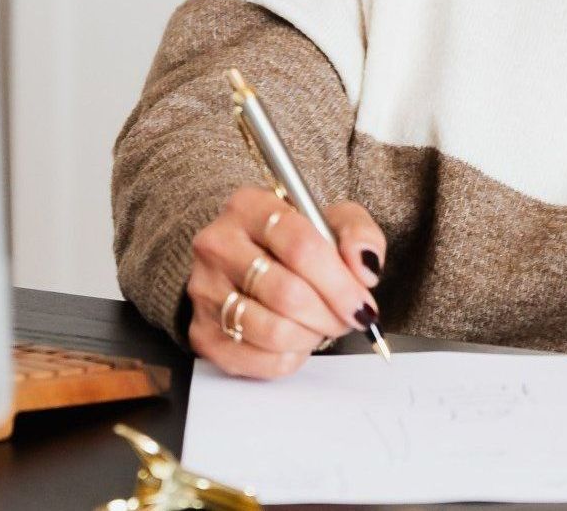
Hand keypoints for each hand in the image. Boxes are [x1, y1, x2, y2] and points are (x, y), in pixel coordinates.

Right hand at [185, 185, 385, 378]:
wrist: (250, 265)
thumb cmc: (295, 244)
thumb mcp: (334, 222)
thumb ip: (359, 234)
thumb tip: (364, 268)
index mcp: (250, 206)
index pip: (301, 246)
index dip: (340, 283)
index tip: (362, 303)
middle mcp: (218, 244)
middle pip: (288, 293)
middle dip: (330, 314)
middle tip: (347, 318)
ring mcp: (204, 289)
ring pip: (273, 330)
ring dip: (310, 336)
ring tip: (320, 324)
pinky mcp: (202, 332)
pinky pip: (258, 360)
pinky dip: (289, 357)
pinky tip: (296, 339)